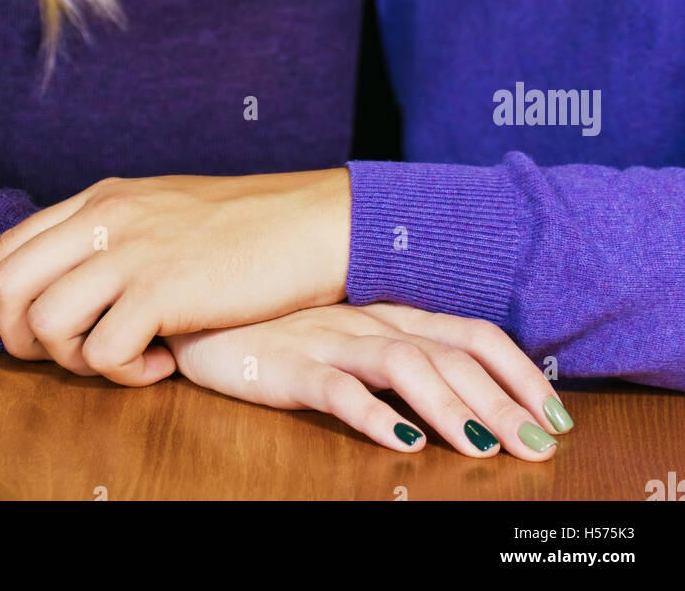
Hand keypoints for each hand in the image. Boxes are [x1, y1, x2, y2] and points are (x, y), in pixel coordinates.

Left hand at [0, 169, 350, 385]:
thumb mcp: (163, 210)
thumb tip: (66, 286)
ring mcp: (131, 252)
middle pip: (7, 285)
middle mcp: (105, 218)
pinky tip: (162, 362)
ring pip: (46, 325)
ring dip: (72, 361)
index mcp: (102, 198)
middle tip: (59, 360)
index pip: (8, 244)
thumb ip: (112, 234)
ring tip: (123, 358)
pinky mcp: (162, 291)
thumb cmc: (247, 225)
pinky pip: (103, 354)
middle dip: (16, 339)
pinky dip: (125, 374)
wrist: (312, 222)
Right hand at [167, 302, 568, 460]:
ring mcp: (329, 339)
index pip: (472, 333)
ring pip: (403, 365)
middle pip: (451, 355)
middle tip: (541, 446)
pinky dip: (371, 414)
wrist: (203, 312)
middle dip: (502, 400)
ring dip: (450, 405)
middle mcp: (369, 321)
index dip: (519, 370)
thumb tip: (470, 399)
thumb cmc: (282, 332)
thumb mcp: (351, 339)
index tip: (557, 413)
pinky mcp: (287, 364)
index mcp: (392, 315)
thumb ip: (402, 356)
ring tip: (484, 447)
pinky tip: (399, 441)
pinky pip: (335, 388)